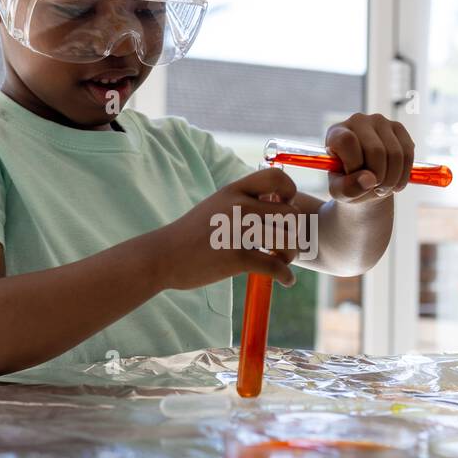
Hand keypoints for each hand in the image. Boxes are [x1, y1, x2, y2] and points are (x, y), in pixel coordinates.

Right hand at [153, 167, 301, 290]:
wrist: (163, 256)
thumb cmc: (193, 233)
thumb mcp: (217, 204)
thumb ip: (244, 200)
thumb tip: (277, 204)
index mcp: (235, 190)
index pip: (278, 177)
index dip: (290, 194)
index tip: (282, 209)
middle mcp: (239, 206)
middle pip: (291, 214)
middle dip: (293, 232)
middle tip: (283, 244)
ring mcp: (238, 231)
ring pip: (288, 240)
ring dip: (291, 254)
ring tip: (282, 260)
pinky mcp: (237, 258)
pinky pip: (276, 267)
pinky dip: (286, 276)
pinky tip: (285, 280)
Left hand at [325, 114, 415, 202]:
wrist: (364, 181)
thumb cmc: (347, 183)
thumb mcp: (340, 192)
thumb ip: (348, 188)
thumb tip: (369, 180)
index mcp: (336, 133)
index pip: (347, 141)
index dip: (355, 164)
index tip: (355, 178)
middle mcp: (358, 121)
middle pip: (376, 150)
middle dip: (378, 178)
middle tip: (375, 190)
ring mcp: (380, 122)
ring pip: (395, 153)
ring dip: (392, 179)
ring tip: (384, 188)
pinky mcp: (398, 128)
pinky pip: (408, 153)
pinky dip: (404, 174)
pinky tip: (395, 182)